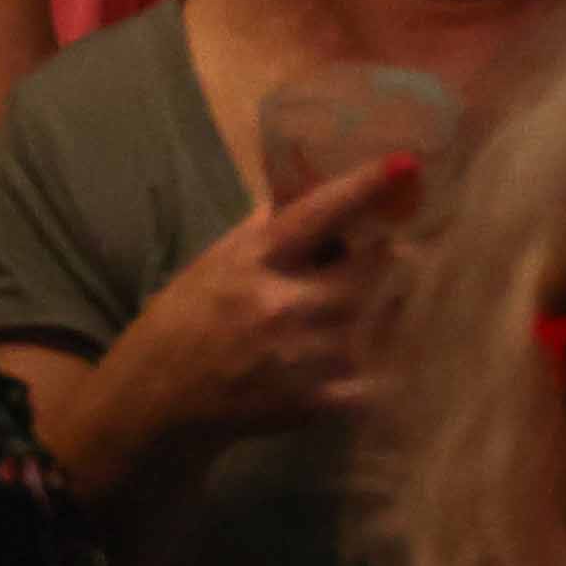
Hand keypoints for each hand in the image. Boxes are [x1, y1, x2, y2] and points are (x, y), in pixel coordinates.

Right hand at [93, 151, 426, 458]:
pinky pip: (374, 376)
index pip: (321, 212)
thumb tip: (315, 191)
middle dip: (381, 257)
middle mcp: (284, 302)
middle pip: (370, 268)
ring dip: (380, 307)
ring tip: (363, 306)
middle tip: (381, 254)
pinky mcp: (316, 400)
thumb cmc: (185, 318)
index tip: (406, 165)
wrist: (159, 397)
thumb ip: (268, 228)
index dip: (365, 186)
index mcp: (257, 259)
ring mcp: (304, 355)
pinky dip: (376, 365)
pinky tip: (362, 357)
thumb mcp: (218, 259)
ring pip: (377, 319)